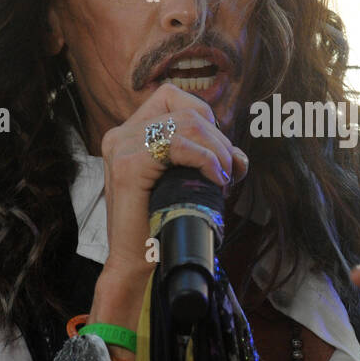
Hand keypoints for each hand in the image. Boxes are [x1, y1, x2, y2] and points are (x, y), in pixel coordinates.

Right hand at [90, 82, 248, 328]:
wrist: (138, 264)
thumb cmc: (162, 225)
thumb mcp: (186, 182)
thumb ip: (207, 160)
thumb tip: (239, 156)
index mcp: (129, 133)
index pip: (172, 96)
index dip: (204, 117)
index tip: (217, 154)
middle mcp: (121, 135)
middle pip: (185, 109)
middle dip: (217, 138)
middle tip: (228, 171)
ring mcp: (121, 147)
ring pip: (186, 123)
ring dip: (216, 150)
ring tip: (223, 178)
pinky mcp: (128, 164)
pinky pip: (178, 144)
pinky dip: (205, 160)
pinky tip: (215, 180)